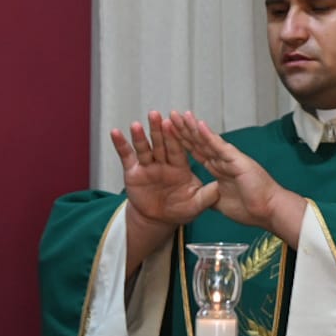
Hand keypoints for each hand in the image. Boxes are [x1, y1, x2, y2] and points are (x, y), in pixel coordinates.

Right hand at [111, 112, 218, 227]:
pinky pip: (126, 156)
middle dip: (158, 130)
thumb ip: (207, 196)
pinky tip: (115, 133)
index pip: (178, 148)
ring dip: (140, 136)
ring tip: (136, 125)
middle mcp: (163, 163)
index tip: (175, 123)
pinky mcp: (133, 172)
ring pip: (144, 148)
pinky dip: (120, 144)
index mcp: (180, 166)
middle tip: (156, 115)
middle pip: (160, 143)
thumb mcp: (196, 204)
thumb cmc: (179, 210)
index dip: (176, 136)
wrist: (158, 219)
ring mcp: (147, 166)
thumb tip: (220, 188)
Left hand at [166, 112, 305, 244]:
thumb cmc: (251, 208)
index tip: (170, 132)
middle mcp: (223, 161)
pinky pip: (220, 147)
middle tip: (170, 116)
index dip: (183, 142)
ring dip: (193, 127)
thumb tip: (197, 196)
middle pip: (199, 142)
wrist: (268, 212)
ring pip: (207, 141)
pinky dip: (209, 136)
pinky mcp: (237, 161)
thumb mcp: (220, 203)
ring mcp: (230, 159)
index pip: (197, 152)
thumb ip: (209, 196)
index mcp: (219, 169)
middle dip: (183, 130)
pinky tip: (199, 125)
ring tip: (180, 115)